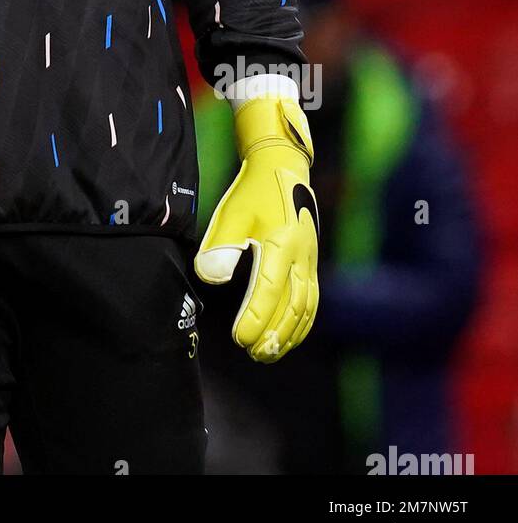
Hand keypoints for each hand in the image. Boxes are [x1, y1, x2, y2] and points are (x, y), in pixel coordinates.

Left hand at [194, 93, 318, 361]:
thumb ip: (220, 245)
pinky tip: (289, 337)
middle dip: (273, 334)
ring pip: (305, 307)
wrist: (283, 168)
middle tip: (253, 353)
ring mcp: (310, 260)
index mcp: (281, 242)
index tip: (239, 338)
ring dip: (289, 334)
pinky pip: (312, 300)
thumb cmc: (253, 192)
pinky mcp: (312, 263)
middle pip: (291, 306)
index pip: (268, 290)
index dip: (255, 318)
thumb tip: (211, 278)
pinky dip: (302, 323)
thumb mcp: (231, 213)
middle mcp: (301, 255)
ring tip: (269, 353)